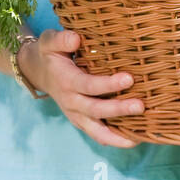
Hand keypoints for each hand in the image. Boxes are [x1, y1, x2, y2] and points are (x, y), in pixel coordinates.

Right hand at [22, 29, 143, 148]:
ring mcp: (76, 115)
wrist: (38, 72)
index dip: (108, 84)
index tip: (129, 78)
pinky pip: (98, 136)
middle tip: (140, 106)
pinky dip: (115, 141)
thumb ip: (62, 39)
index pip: (88, 85)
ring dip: (118, 136)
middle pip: (96, 110)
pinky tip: (134, 139)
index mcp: (66, 81)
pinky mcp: (81, 122)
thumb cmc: (50, 54)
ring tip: (139, 137)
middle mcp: (71, 102)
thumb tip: (76, 39)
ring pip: (97, 131)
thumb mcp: (50, 42)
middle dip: (119, 109)